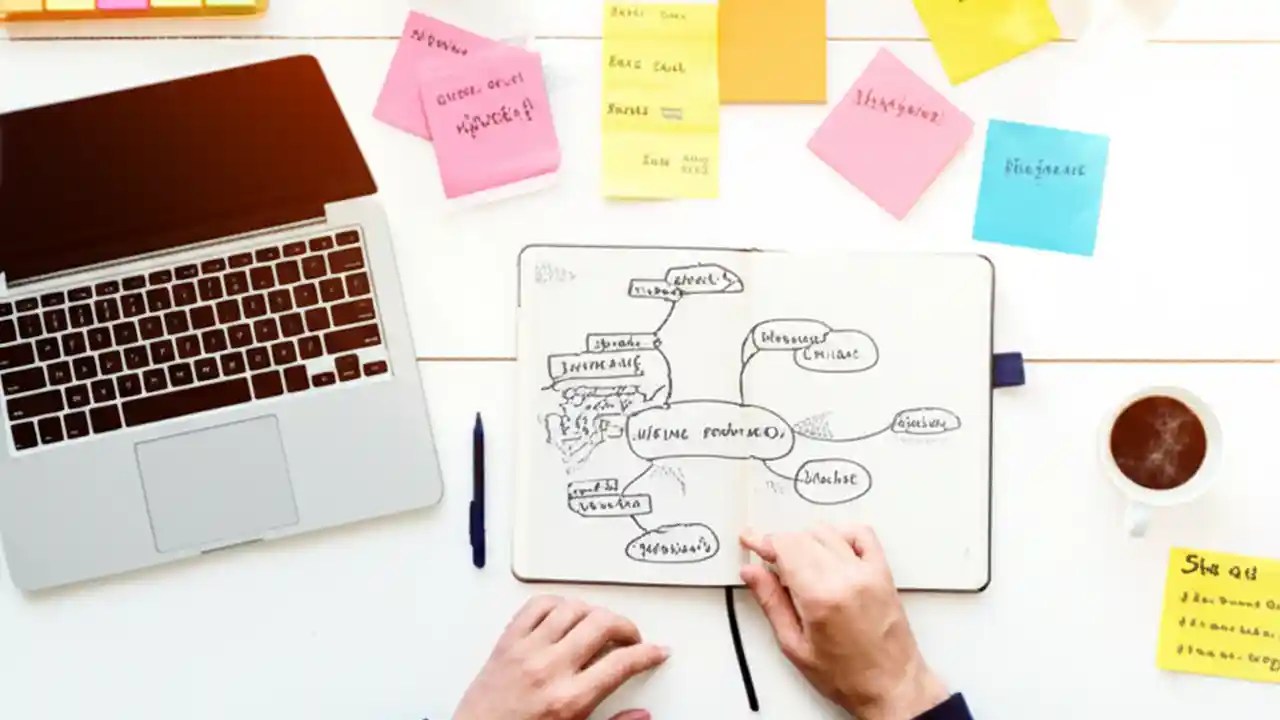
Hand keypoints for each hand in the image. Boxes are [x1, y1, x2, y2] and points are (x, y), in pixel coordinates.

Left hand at [454, 595, 667, 719]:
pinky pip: (536, 606)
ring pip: (572, 608)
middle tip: (631, 638)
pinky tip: (564, 614)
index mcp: (569, 700)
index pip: (622, 663)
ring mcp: (526, 651)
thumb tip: (641, 715)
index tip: (656, 651)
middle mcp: (549, 669)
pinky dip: (557, 603)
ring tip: (599, 626)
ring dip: (593, 613)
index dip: (648, 653)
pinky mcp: (506, 642)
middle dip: (626, 627)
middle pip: (602, 624)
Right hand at [740, 525, 947, 719]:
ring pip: (827, 532)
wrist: (892, 687)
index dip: (763, 541)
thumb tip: (752, 573)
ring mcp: (867, 572)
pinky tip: (830, 551)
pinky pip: (862, 534)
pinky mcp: (883, 572)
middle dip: (781, 544)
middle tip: (770, 561)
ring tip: (800, 565)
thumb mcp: (795, 646)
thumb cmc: (847, 676)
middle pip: (802, 536)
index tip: (751, 540)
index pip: (785, 547)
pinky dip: (841, 534)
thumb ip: (771, 603)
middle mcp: (846, 578)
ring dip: (807, 540)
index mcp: (820, 598)